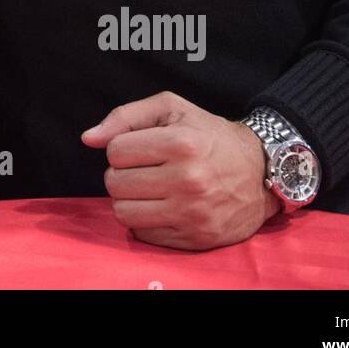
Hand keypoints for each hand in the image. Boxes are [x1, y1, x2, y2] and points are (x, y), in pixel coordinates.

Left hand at [81, 91, 279, 249]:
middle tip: (142, 170)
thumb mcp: (171, 109)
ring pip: (123, 212)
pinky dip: (145, 221)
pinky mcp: (196, 238)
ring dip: (128, 200)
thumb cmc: (209, 135)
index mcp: (181, 144)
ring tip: (148, 189)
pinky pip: (143, 234)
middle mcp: (188, 180)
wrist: (260, 171)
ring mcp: (192, 213)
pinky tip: (162, 206)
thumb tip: (88, 139)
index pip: (115, 151)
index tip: (139, 148)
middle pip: (115, 184)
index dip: (121, 148)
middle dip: (121, 175)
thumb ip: (124, 117)